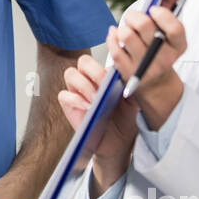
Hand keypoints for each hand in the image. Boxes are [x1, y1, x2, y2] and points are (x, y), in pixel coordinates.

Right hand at [57, 52, 138, 192]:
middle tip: (103, 85)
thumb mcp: (134, 100)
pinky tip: (88, 107)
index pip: (103, 57)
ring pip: (70, 73)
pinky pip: (64, 95)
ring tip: (96, 98)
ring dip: (84, 84)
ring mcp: (77, 91)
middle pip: (83, 61)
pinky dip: (75, 99)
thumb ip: (132, 85)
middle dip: (94, 71)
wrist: (120, 141)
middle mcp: (89, 79)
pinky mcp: (69, 106)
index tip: (114, 76)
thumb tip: (132, 72)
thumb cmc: (126, 118)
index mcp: (105, 74)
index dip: (106, 63)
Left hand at [107, 0, 186, 125]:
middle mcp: (164, 58)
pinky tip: (116, 35)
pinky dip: (112, 37)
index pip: (174, 27)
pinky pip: (114, 48)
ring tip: (126, 27)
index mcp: (178, 46)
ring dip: (123, 26)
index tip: (154, 10)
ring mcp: (145, 68)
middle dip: (135, 16)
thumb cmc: (161, 47)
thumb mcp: (170, 28)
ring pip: (127, 35)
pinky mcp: (128, 74)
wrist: (156, 84)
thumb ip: (171, 0)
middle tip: (134, 16)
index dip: (162, 14)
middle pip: (144, 26)